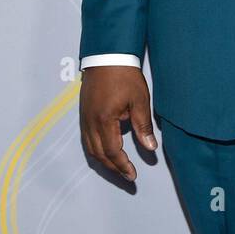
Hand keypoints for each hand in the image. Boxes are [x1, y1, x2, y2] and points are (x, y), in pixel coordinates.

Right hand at [79, 65, 156, 181]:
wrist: (107, 56)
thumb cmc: (124, 75)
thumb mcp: (139, 100)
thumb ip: (143, 126)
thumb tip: (150, 148)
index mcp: (104, 120)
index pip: (113, 151)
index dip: (123, 166)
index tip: (132, 175)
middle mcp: (90, 122)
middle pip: (99, 154)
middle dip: (114, 168)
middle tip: (128, 176)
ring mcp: (84, 118)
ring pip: (90, 149)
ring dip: (104, 161)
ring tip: (118, 168)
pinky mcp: (84, 114)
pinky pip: (87, 139)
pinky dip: (96, 150)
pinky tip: (106, 151)